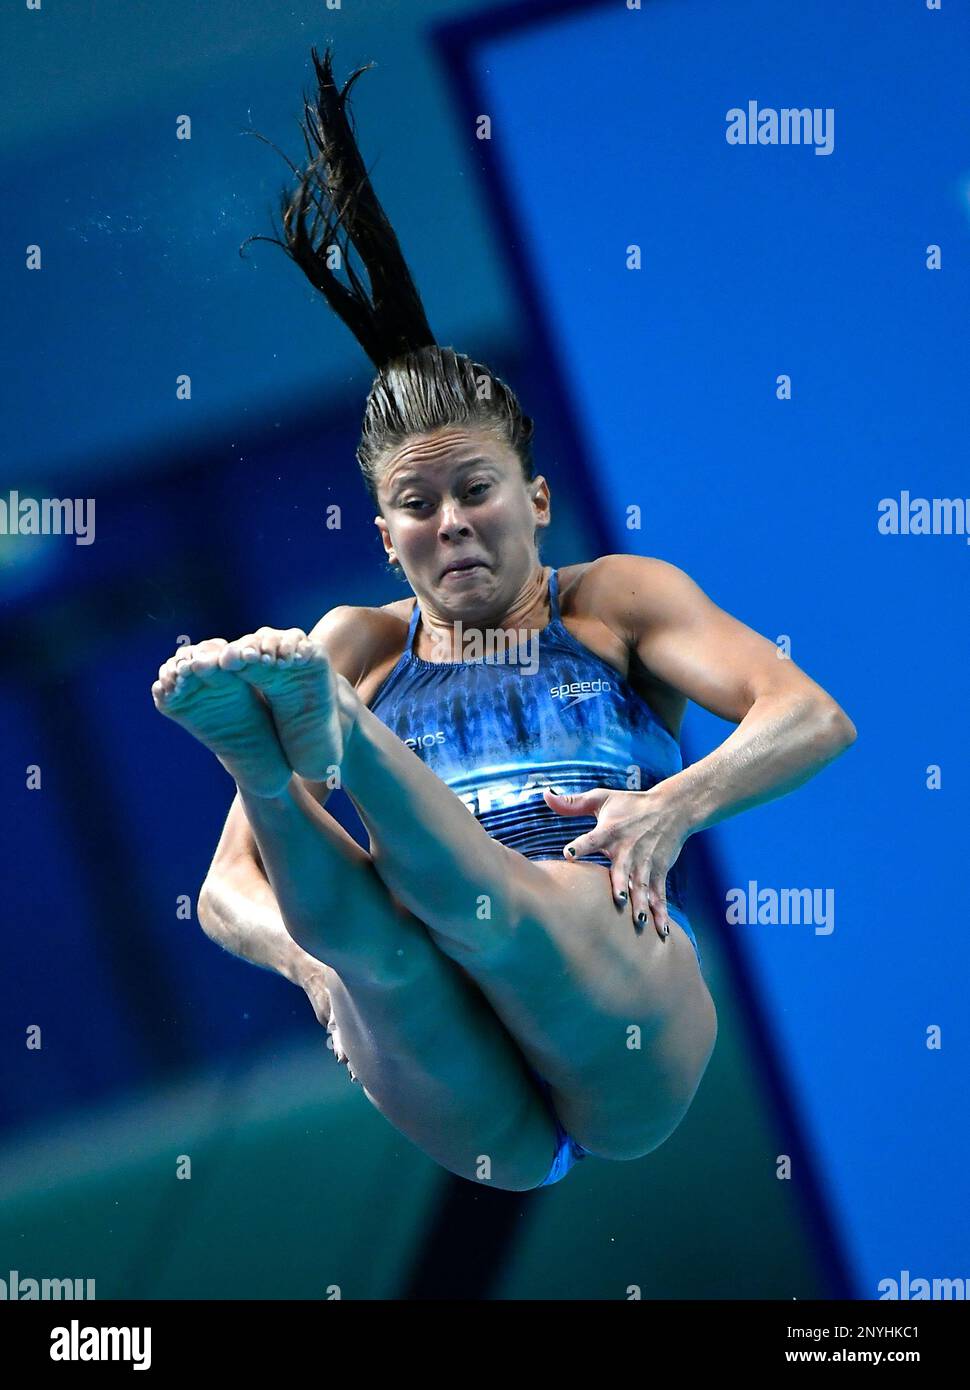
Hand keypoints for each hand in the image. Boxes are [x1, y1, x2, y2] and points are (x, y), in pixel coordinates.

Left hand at [542, 786, 690, 938]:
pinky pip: (659, 894)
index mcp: (610, 831)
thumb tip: (545, 795)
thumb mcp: (601, 798)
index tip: (568, 854)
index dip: (580, 846)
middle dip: (621, 884)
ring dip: (641, 903)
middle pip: (622, 869)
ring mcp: (645, 862)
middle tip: (618, 899)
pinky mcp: (659, 871)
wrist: (671, 809)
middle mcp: (628, 848)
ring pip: (642, 885)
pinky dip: (661, 912)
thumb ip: (572, 803)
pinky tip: (660, 932)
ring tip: (638, 920)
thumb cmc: (630, 804)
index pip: (592, 839)